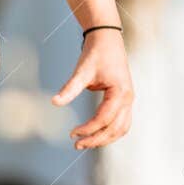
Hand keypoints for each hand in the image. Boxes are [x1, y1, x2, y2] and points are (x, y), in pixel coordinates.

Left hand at [53, 29, 132, 149]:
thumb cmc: (95, 53)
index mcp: (120, 91)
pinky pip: (121, 123)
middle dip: (96, 139)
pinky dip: (109, 132)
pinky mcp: (125, 101)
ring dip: (104, 139)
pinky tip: (94, 135)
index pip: (104, 118)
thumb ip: (70, 88)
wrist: (107, 39)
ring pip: (121, 129)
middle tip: (76, 145)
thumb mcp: (82, 70)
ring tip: (84, 143)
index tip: (72, 134)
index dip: (88, 129)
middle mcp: (128, 98)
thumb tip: (54, 103)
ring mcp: (129, 100)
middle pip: (115, 129)